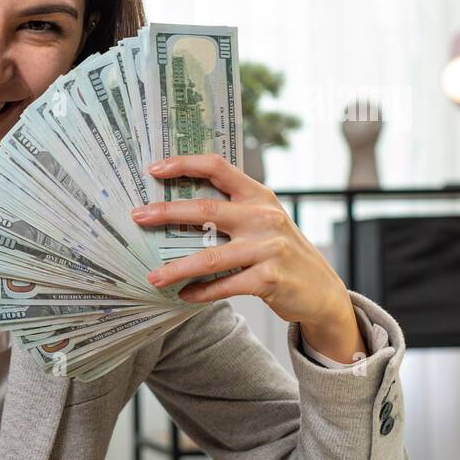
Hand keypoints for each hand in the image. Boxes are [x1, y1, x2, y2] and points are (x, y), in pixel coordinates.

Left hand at [130, 153, 364, 364]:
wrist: (322, 291)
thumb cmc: (280, 252)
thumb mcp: (263, 222)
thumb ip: (232, 211)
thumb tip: (175, 210)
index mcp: (259, 196)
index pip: (218, 167)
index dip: (185, 164)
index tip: (154, 169)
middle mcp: (264, 217)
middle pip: (206, 209)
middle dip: (166, 212)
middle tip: (137, 216)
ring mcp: (268, 248)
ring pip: (210, 257)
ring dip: (176, 268)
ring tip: (152, 277)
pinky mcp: (269, 279)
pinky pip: (224, 286)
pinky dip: (200, 293)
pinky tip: (184, 295)